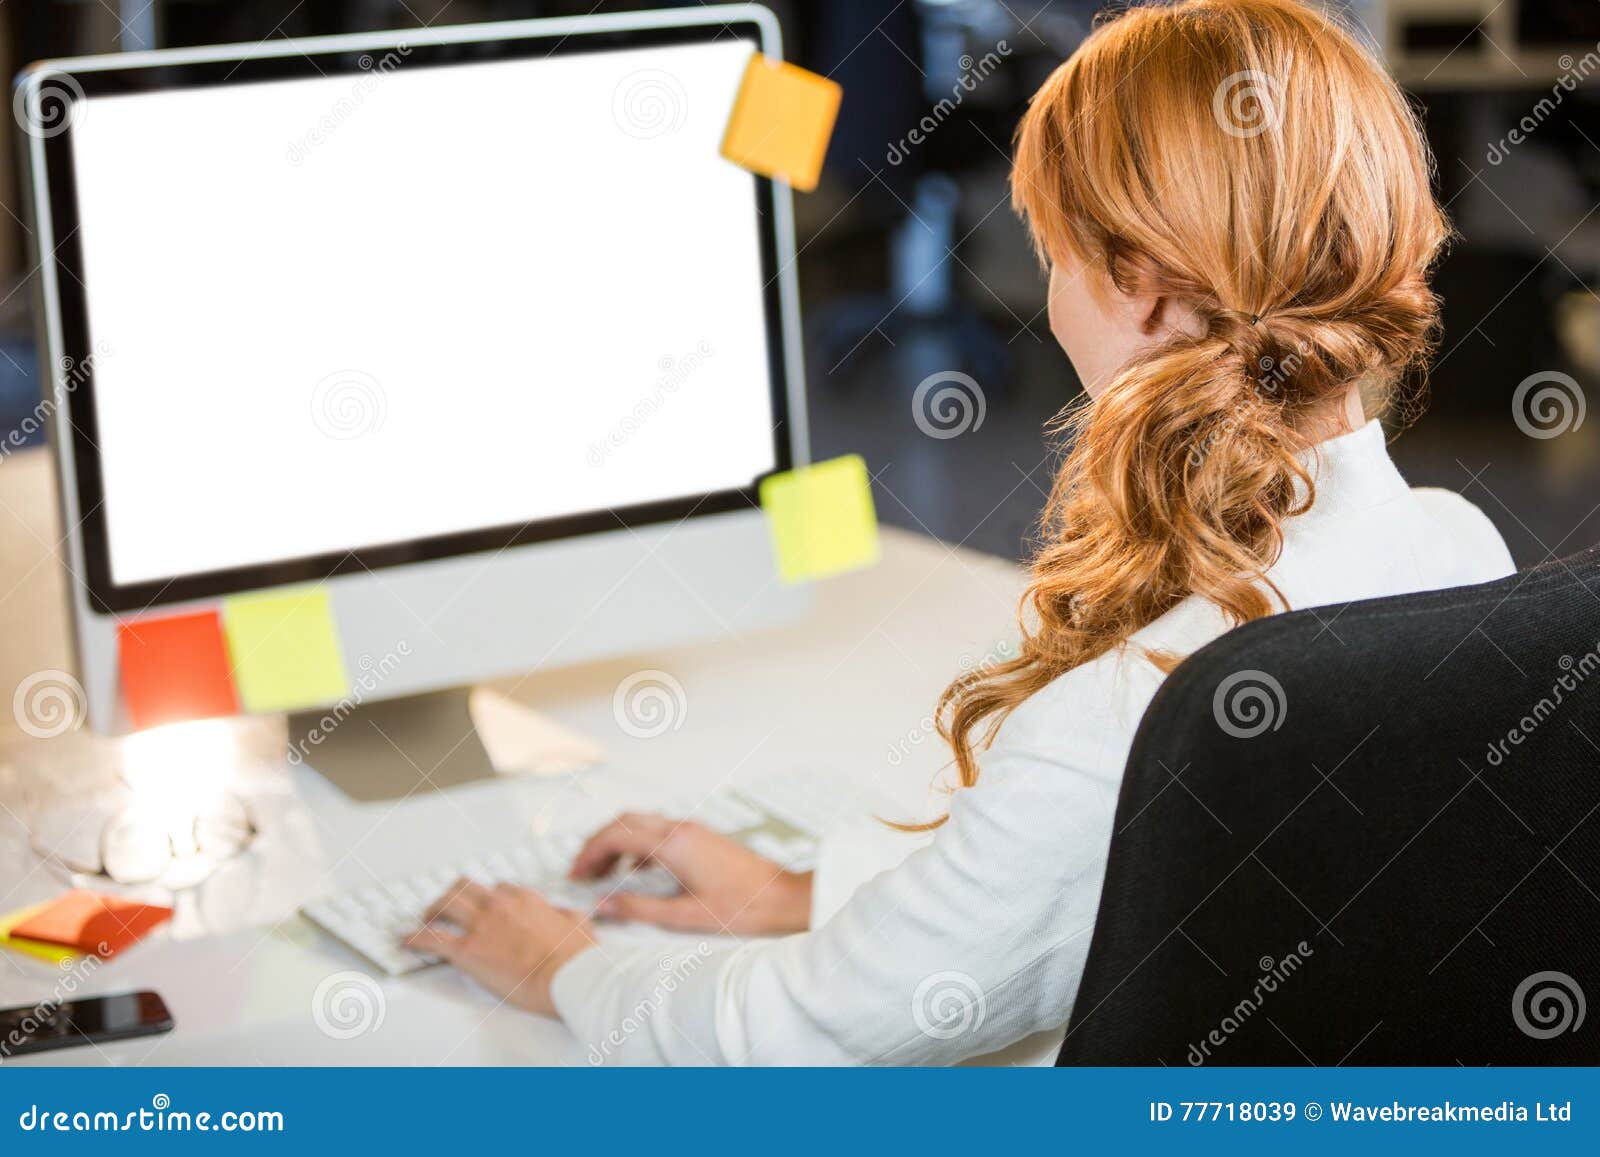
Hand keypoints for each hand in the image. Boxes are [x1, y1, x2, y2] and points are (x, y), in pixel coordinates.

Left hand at [405, 878, 596, 1016]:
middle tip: (446, 905)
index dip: (490, 898)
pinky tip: (409, 941)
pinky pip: (433, 938)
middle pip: (465, 887)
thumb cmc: (576, 956)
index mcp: (526, 899)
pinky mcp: (468, 951)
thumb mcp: (578, 924)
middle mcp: (500, 906)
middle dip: (454, 894)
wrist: (569, 976)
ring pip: (445, 903)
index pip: (500, 889)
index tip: (486, 907)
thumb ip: (564, 914)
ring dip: (433, 910)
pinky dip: (417, 938)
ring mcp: (482, 926)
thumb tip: (561, 913)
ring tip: (427, 919)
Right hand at [570, 812, 811, 934]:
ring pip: (641, 823)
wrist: (782, 897)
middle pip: (624, 821)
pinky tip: (637, 871)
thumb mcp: (684, 916)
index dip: (589, 853)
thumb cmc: (742, 907)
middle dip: (597, 843)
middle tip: (583, 871)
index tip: (575, 875)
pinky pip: (658, 831)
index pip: (616, 835)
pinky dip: (638, 844)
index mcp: (674, 844)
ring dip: (617, 842)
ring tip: (605, 873)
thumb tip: (603, 905)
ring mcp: (692, 830)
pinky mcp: (700, 837)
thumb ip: (639, 909)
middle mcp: (681, 829)